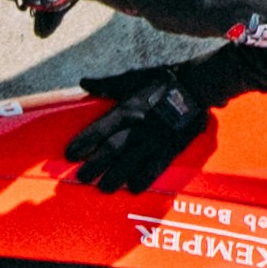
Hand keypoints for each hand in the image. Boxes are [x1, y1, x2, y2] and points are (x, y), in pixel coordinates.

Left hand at [64, 81, 212, 194]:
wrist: (196, 85)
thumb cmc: (162, 80)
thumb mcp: (132, 78)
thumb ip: (106, 84)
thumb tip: (83, 82)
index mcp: (127, 109)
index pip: (100, 129)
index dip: (84, 142)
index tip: (70, 154)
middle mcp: (138, 126)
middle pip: (112, 149)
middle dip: (96, 165)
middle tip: (82, 178)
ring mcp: (155, 138)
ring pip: (132, 161)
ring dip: (117, 176)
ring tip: (104, 189)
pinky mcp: (171, 146)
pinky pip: (157, 165)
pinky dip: (146, 177)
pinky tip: (135, 189)